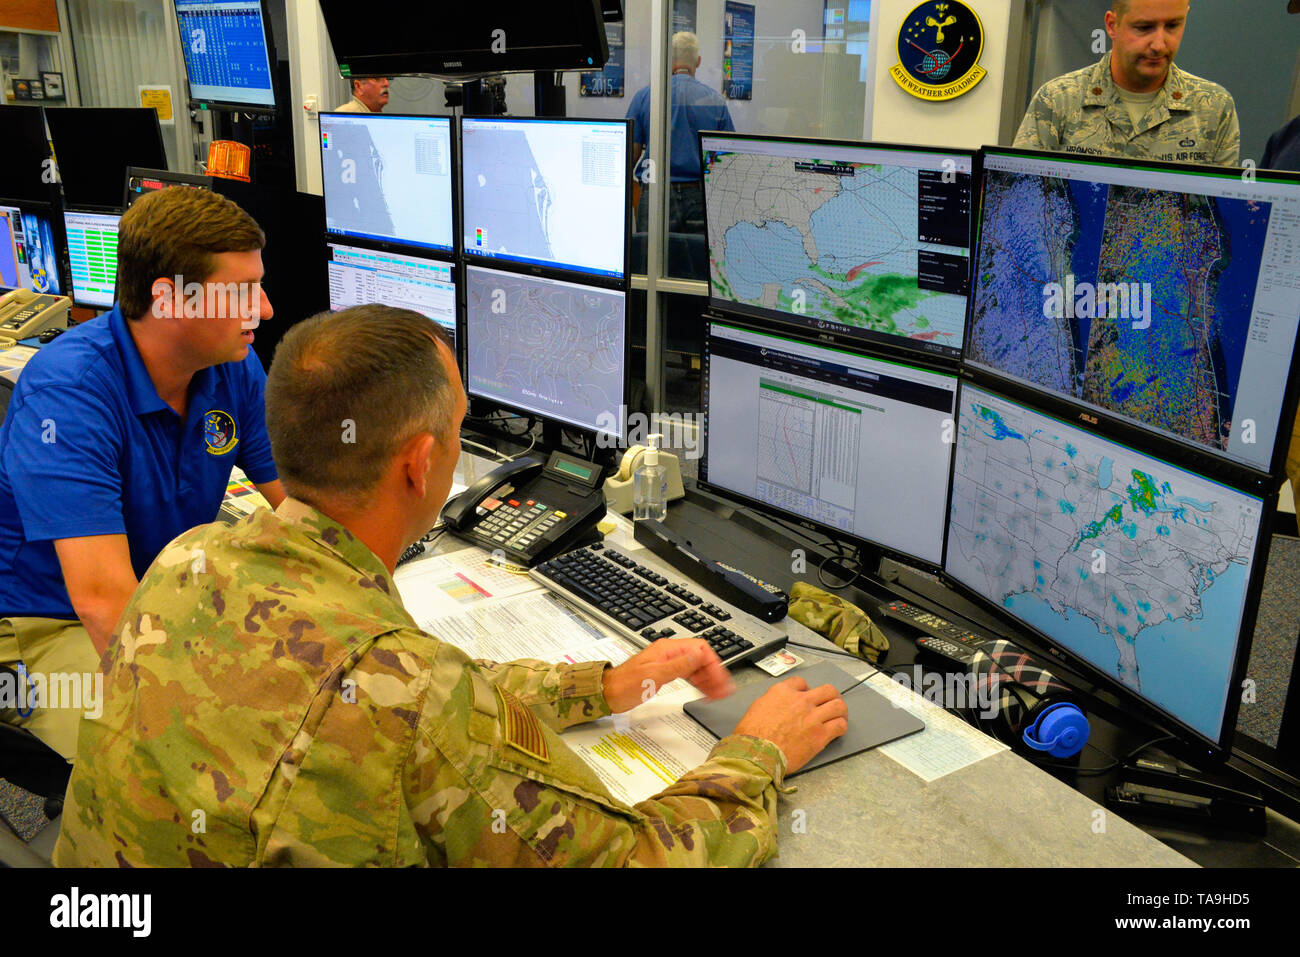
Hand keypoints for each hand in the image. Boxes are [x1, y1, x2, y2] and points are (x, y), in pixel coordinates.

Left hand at [603, 639, 734, 713]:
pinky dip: (698, 683)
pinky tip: (705, 692)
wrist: (607, 694)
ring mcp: (667, 664)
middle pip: (700, 659)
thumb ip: (679, 665)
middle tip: (724, 690)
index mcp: (668, 650)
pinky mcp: (664, 674)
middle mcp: (669, 654)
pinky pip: (688, 675)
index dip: (713, 664)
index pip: (700, 649)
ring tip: (719, 694)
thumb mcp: (654, 675)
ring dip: (708, 680)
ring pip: (695, 668)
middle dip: (714, 673)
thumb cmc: (624, 684)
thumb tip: (699, 654)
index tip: (720, 679)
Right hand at [733, 677, 847, 773]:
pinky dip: (841, 727)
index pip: (802, 682)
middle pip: (827, 690)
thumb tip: (780, 703)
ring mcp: (813, 717)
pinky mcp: (820, 735)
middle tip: (831, 703)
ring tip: (839, 716)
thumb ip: (773, 700)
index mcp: (783, 692)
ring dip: (840, 710)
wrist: (757, 753)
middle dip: (831, 696)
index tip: (807, 697)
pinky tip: (838, 730)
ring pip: (838, 705)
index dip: (806, 689)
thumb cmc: (752, 734)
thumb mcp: (758, 706)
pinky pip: (839, 726)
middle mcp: (801, 701)